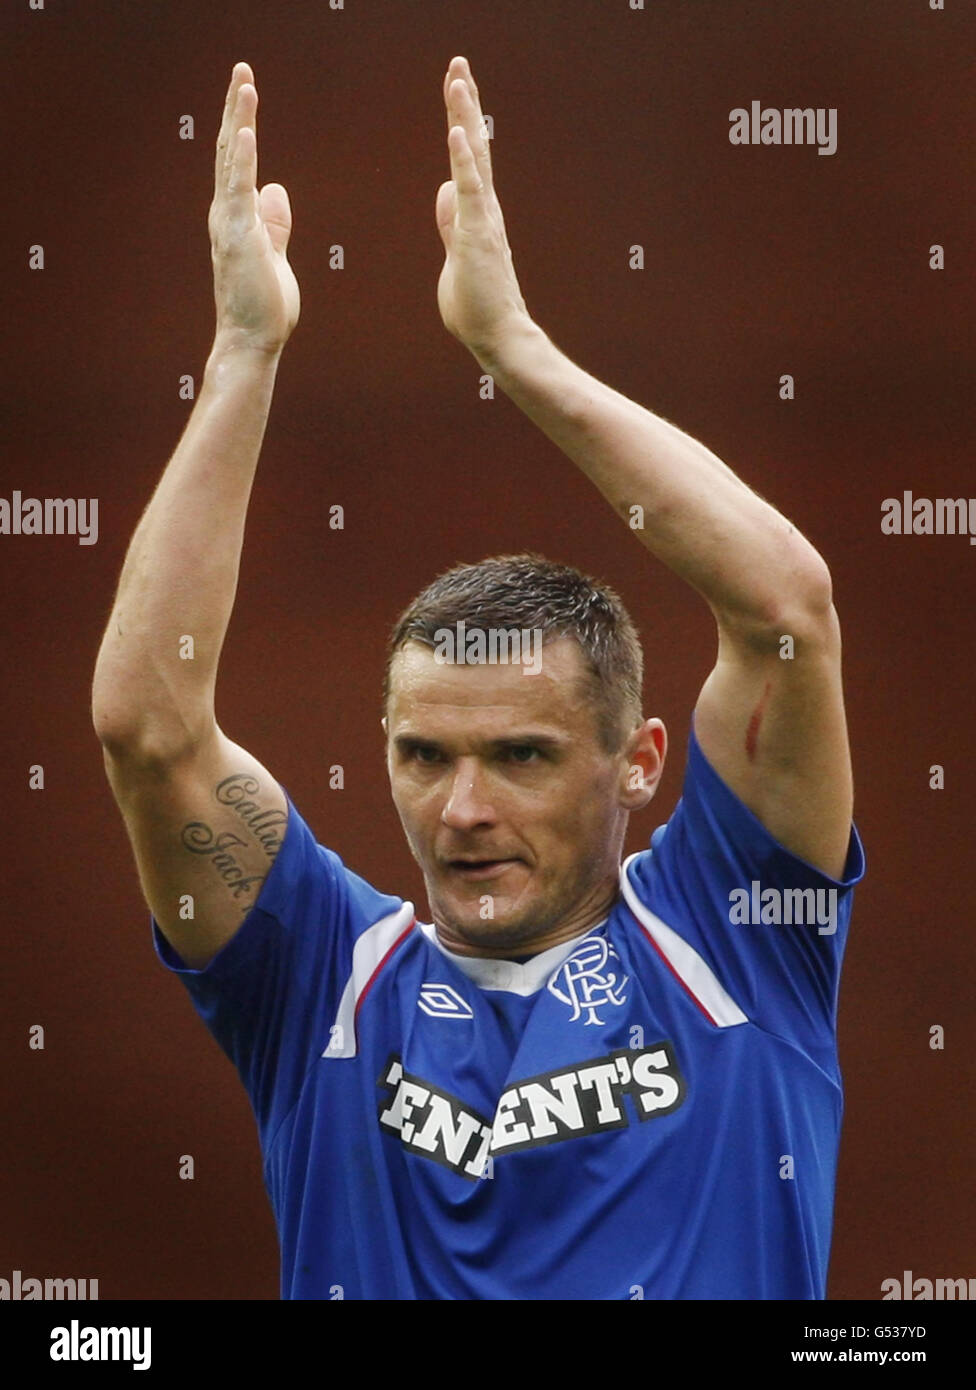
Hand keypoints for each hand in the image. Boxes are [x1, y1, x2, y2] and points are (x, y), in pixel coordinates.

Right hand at [208, 62, 299, 353]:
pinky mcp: (238, 238)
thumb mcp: (275, 254)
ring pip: (231, 162)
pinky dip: (241, 159)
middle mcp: (226, 214)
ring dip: (238, 121)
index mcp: (236, 217)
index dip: (241, 124)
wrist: (253, 341)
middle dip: (235, 108)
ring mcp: (229, 224)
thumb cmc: (263, 306)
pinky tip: (245, 130)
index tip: (246, 90)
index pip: (238, 161)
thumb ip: (274, 223)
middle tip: (242, 68)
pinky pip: (238, 191)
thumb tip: (275, 189)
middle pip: (228, 150)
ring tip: (244, 83)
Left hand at [436, 56, 530, 359]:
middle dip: (464, 104)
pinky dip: (464, 158)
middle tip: (458, 64)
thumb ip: (450, 226)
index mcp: (477, 215)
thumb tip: (445, 194)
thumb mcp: (456, 259)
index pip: (467, 159)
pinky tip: (457, 129)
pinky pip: (470, 189)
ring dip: (464, 116)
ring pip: (475, 158)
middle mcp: (485, 210)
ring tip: (458, 77)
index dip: (461, 121)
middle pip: (475, 146)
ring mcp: (484, 221)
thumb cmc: (478, 308)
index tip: (455, 87)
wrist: (499, 338)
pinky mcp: (478, 235)